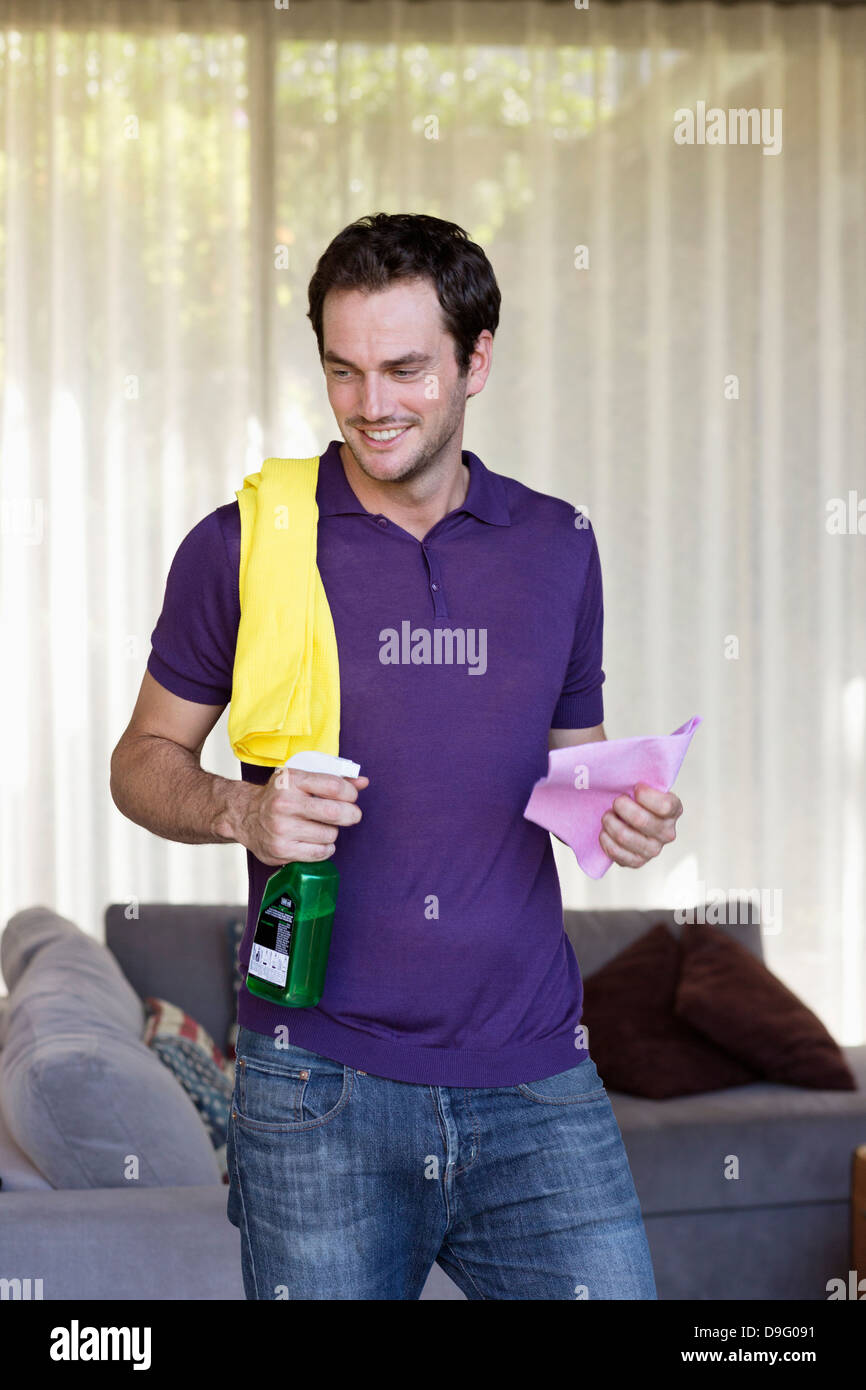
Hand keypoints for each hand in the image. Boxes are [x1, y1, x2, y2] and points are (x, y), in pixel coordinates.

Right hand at [239, 767, 369, 866]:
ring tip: (322, 827)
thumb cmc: (280, 795)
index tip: (351, 797)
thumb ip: (333, 780)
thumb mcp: (302, 779)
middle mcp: (284, 803)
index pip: (334, 786)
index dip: (351, 793)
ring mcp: (281, 828)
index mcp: (291, 780)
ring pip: (329, 835)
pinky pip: (319, 853)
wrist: (246, 816)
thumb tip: (364, 782)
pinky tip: (316, 840)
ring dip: (333, 832)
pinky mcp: (281, 850)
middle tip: (351, 815)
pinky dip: (324, 848)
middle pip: (335, 812)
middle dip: (351, 815)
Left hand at [599, 783, 681, 869]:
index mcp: (674, 810)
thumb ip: (641, 775)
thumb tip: (623, 762)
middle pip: (641, 820)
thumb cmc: (634, 796)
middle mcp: (668, 833)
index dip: (645, 795)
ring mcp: (653, 850)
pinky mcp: (637, 862)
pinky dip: (605, 839)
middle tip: (616, 801)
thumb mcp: (642, 783)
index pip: (665, 805)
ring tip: (608, 815)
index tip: (635, 788)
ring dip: (610, 822)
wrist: (626, 817)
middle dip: (621, 806)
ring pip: (625, 836)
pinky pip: (616, 852)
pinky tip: (605, 831)